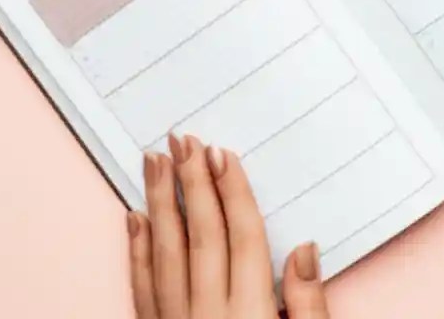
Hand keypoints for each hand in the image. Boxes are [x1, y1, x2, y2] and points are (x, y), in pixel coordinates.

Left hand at [126, 135, 330, 317]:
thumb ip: (308, 304)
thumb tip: (305, 251)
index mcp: (251, 312)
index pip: (243, 238)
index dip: (233, 192)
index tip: (223, 155)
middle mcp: (209, 313)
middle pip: (202, 235)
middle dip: (193, 183)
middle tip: (184, 143)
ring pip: (166, 253)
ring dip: (160, 203)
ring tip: (155, 163)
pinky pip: (142, 286)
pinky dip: (138, 250)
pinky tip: (135, 218)